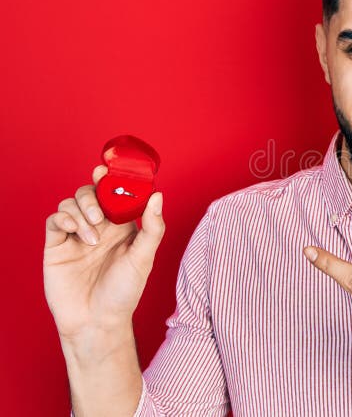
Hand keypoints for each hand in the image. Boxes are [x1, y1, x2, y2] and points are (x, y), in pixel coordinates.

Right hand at [44, 165, 164, 340]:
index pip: (115, 194)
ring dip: (81, 211)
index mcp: (122, 226)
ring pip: (71, 203)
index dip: (111, 179)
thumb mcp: (143, 258)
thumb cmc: (124, 293)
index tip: (108, 169)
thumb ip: (152, 227)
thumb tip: (157, 196)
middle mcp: (99, 227)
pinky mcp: (57, 245)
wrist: (96, 322)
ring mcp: (76, 235)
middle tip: (100, 212)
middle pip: (90, 193)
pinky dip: (65, 218)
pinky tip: (77, 232)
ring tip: (93, 235)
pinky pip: (55, 220)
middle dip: (94, 194)